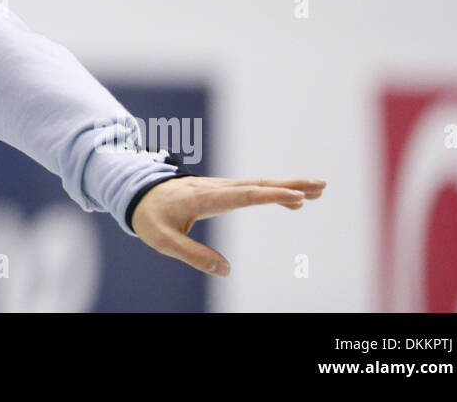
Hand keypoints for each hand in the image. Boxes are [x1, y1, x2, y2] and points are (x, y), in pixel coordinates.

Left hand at [131, 176, 326, 275]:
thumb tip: (226, 270)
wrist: (135, 193)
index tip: (296, 195)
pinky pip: (251, 189)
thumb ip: (193, 255)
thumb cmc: (149, 217)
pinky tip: (289, 197)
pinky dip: (273, 190)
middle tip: (321, 186)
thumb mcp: (164, 241)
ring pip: (257, 185)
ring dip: (287, 186)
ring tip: (317, 191)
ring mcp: (219, 187)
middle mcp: (216, 188)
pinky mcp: (220, 191)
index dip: (271, 195)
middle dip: (290, 184)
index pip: (244, 195)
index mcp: (205, 198)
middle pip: (258, 185)